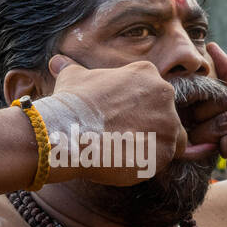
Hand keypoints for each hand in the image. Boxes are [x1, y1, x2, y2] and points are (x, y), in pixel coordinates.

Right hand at [37, 55, 188, 186]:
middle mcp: (164, 95)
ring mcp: (168, 123)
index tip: (122, 120)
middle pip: (166, 116)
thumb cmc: (72, 104)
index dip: (139, 110)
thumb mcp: (72, 78)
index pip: (154, 95)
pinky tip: (125, 162)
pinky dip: (147, 164)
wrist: (70, 133)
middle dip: (150, 127)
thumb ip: (72, 69)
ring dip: (151, 146)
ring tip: (125, 152)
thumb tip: (57, 62)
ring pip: (170, 139)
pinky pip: (162, 160)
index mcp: (147, 73)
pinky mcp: (165, 151)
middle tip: (123, 137)